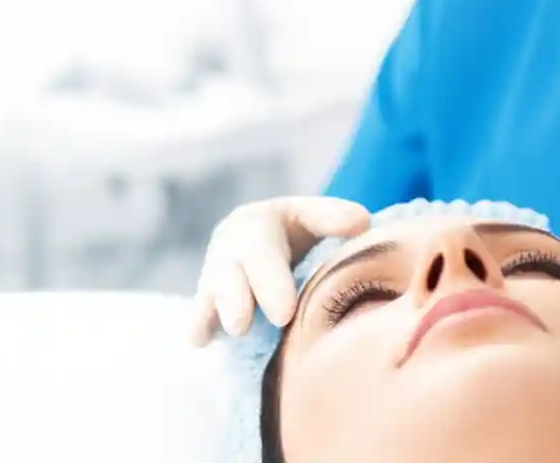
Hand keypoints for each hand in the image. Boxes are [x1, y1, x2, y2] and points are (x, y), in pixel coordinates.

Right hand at [189, 196, 369, 346]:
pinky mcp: (208, 301)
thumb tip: (360, 222)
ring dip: (212, 315)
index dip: (269, 282)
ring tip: (224, 336)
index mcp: (255, 225)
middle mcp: (229, 250)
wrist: (263, 238)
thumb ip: (332, 217)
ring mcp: (214, 277)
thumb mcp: (311, 215)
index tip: (283, 314)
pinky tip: (199, 342)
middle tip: (242, 327)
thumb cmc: (296, 230)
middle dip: (235, 301)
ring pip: (208, 294)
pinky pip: (199, 312)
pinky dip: (199, 326)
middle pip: (228, 275)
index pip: (261, 252)